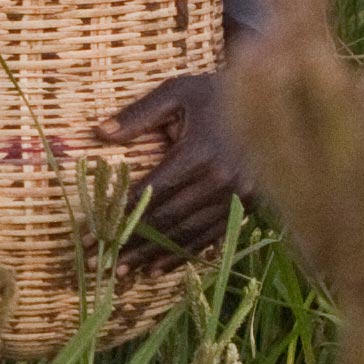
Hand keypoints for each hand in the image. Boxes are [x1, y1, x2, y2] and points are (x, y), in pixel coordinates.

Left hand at [91, 70, 248, 273]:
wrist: (273, 96)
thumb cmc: (215, 92)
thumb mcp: (176, 92)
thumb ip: (138, 114)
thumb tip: (99, 133)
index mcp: (198, 153)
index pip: (150, 193)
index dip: (117, 215)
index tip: (89, 234)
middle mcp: (220, 180)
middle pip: (167, 219)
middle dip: (131, 242)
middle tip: (100, 263)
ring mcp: (238, 196)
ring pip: (188, 233)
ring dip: (155, 254)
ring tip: (125, 271)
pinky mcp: (250, 204)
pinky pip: (212, 235)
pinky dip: (185, 252)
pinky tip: (161, 266)